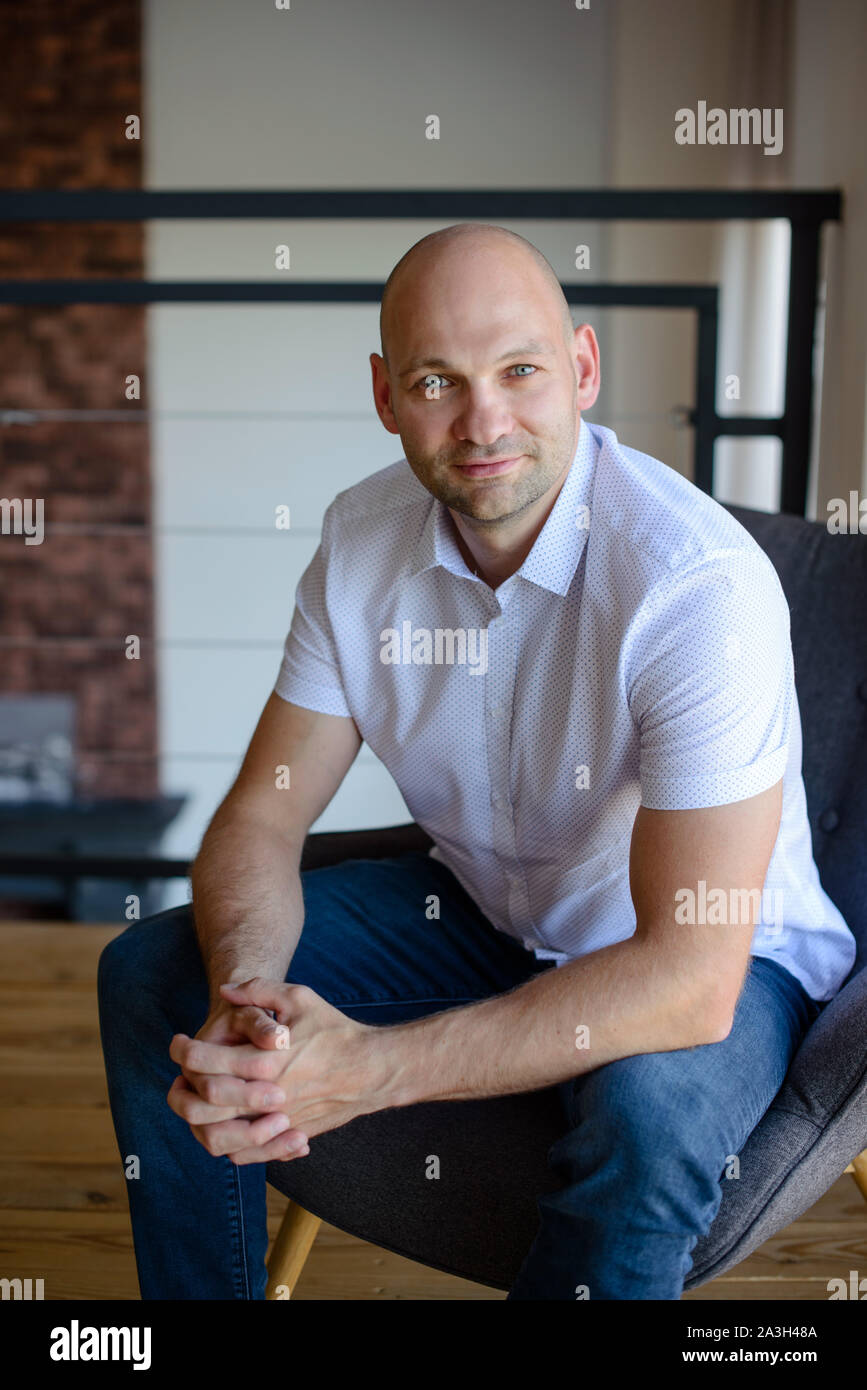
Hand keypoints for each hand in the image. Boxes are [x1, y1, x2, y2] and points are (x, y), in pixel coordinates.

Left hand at [167, 978, 398, 1164]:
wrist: (371, 1070)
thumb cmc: (335, 1030)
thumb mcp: (300, 997)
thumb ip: (259, 990)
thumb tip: (226, 991)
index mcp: (266, 1060)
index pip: (205, 1062)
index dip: (182, 1051)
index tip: (177, 1043)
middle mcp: (267, 1095)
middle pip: (203, 1104)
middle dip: (180, 1090)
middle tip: (177, 1076)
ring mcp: (276, 1121)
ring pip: (218, 1136)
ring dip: (198, 1121)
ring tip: (195, 1102)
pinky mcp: (286, 1136)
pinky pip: (244, 1154)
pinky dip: (226, 1144)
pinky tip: (223, 1125)